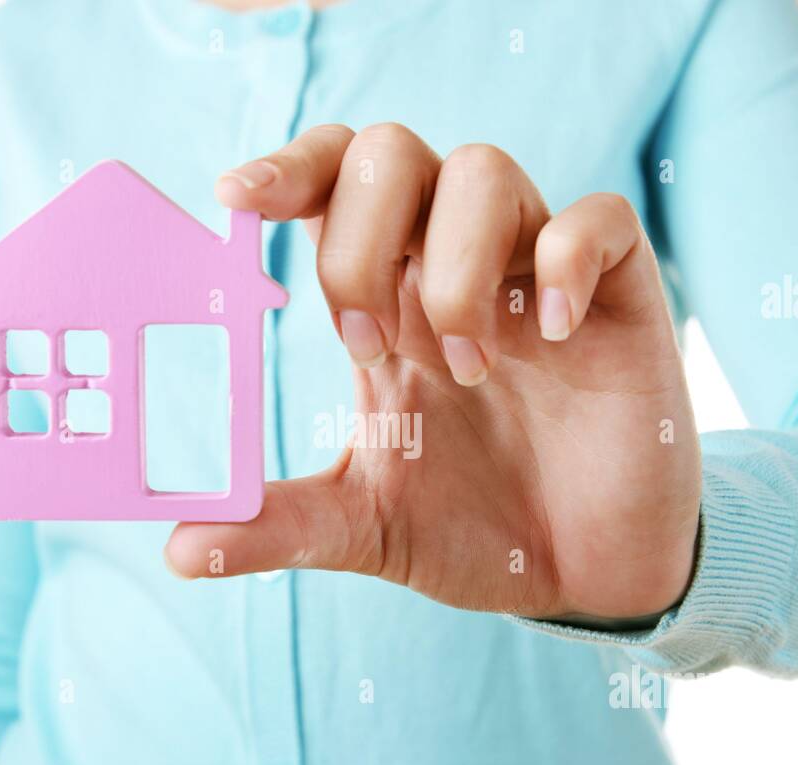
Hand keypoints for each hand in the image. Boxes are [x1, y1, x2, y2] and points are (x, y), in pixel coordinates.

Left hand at [165, 123, 700, 621]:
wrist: (587, 577)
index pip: (330, 186)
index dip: (284, 172)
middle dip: (359, 240)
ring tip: (469, 370)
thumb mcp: (366, 526)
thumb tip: (179, 549)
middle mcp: (456, 268)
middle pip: (391, 154)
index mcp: (388, 304)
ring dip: (456, 268)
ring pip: (485, 170)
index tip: (234, 200)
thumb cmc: (478, 531)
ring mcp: (537, 275)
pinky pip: (600, 219)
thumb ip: (281, 523)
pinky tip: (549, 336)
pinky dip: (565, 260)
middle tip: (368, 348)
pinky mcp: (619, 295)